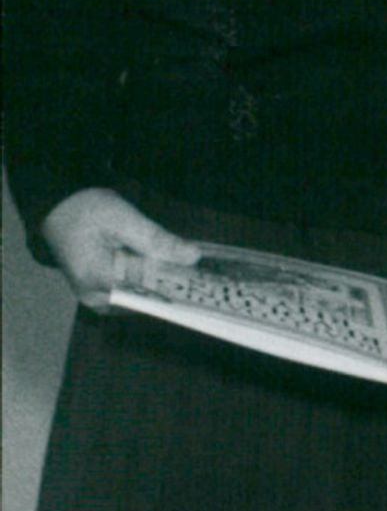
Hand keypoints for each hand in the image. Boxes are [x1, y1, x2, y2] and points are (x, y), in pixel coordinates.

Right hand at [41, 188, 201, 309]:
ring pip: (142, 301)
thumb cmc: (85, 210)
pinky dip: (152, 286)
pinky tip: (172, 275)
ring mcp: (97, 301)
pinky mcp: (102, 296)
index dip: (177, 291)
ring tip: (192, 277)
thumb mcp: (122, 217)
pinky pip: (134, 296)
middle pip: (145, 301)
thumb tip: (192, 257)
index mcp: (97, 278)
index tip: (204, 288)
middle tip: (204, 280)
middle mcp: (95, 298)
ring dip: (165, 289)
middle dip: (174, 290)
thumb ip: (156, 239)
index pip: (145, 294)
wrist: (58, 209)